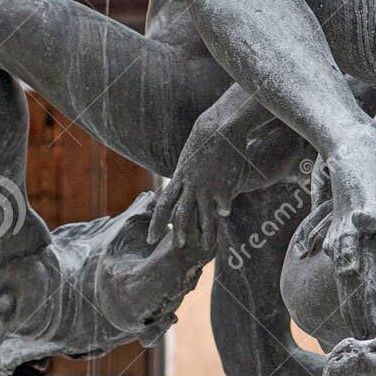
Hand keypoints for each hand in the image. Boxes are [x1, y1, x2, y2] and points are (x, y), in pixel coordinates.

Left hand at [149, 108, 255, 250]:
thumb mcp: (187, 161)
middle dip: (179, 232)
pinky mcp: (224, 186)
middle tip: (178, 246)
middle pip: (182, 214)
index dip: (156, 223)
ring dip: (204, 232)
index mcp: (179, 178)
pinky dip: (223, 209)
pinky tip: (225, 213)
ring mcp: (207, 187)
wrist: (218, 129)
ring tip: (206, 246)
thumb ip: (184, 179)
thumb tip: (178, 195)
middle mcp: (191, 185)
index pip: (163, 205)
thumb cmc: (202, 143)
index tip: (151, 239)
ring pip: (204, 216)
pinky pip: (222, 204)